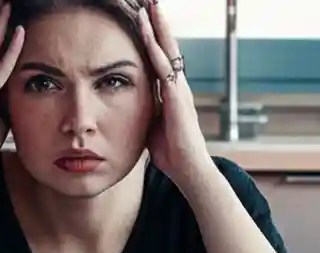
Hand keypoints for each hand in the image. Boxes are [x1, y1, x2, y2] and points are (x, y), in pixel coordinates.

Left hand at [137, 2, 212, 185]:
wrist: (188, 169)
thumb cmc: (171, 151)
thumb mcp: (152, 125)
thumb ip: (146, 110)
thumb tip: (131, 105)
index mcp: (172, 90)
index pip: (161, 56)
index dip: (154, 36)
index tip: (145, 16)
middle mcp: (178, 84)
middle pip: (167, 45)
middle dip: (159, 21)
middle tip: (151, 0)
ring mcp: (179, 89)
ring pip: (167, 49)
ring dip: (157, 25)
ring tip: (150, 4)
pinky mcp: (176, 97)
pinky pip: (163, 66)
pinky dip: (154, 46)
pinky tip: (146, 30)